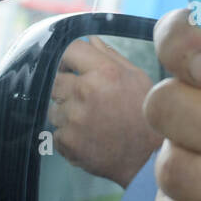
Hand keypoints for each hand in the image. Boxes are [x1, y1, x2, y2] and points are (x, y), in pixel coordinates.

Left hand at [49, 35, 161, 187]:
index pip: (69, 50)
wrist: (147, 160)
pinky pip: (55, 131)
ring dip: (66, 112)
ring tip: (91, 121)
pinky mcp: (66, 142)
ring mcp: (73, 119)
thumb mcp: (137, 78)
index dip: (67, 57)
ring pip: (53, 107)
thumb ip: (110, 57)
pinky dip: (68, 134)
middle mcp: (85, 93)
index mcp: (104, 73)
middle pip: (54, 79)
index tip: (70, 65)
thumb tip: (91, 40)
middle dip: (66, 86)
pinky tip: (88, 136)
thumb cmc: (145, 116)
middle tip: (84, 98)